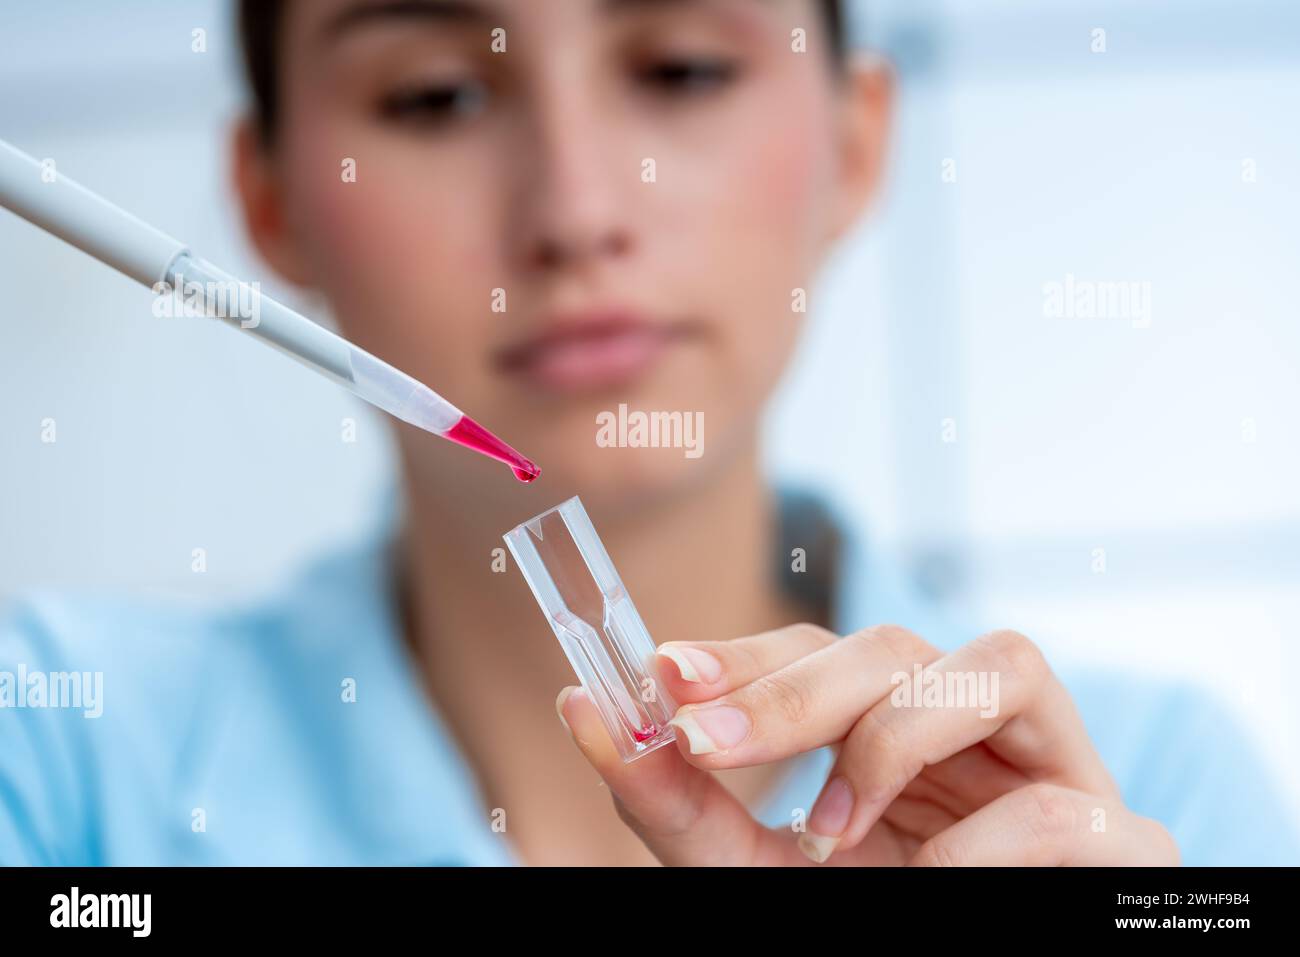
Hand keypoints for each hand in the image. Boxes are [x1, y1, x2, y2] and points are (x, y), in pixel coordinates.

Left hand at [556, 624, 1179, 864]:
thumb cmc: (877, 920)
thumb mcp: (762, 874)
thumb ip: (683, 807)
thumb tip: (583, 710)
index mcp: (889, 730)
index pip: (822, 650)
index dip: (747, 653)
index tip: (662, 674)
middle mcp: (969, 729)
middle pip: (894, 644)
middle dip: (794, 686)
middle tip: (702, 736)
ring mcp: (1052, 769)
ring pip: (998, 664)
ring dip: (894, 733)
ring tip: (832, 824)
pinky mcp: (1119, 837)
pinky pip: (1056, 803)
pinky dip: (978, 845)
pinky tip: (925, 879)